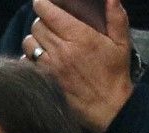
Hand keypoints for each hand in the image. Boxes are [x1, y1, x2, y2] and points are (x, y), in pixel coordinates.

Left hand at [22, 0, 132, 132]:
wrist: (106, 106)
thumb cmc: (114, 74)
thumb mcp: (121, 43)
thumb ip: (116, 18)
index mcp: (80, 37)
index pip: (50, 13)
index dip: (42, 3)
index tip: (41, 1)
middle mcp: (61, 50)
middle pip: (36, 26)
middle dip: (41, 21)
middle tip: (49, 23)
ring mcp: (49, 66)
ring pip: (28, 43)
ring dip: (34, 39)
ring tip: (43, 40)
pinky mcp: (43, 79)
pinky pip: (26, 62)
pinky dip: (30, 58)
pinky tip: (41, 58)